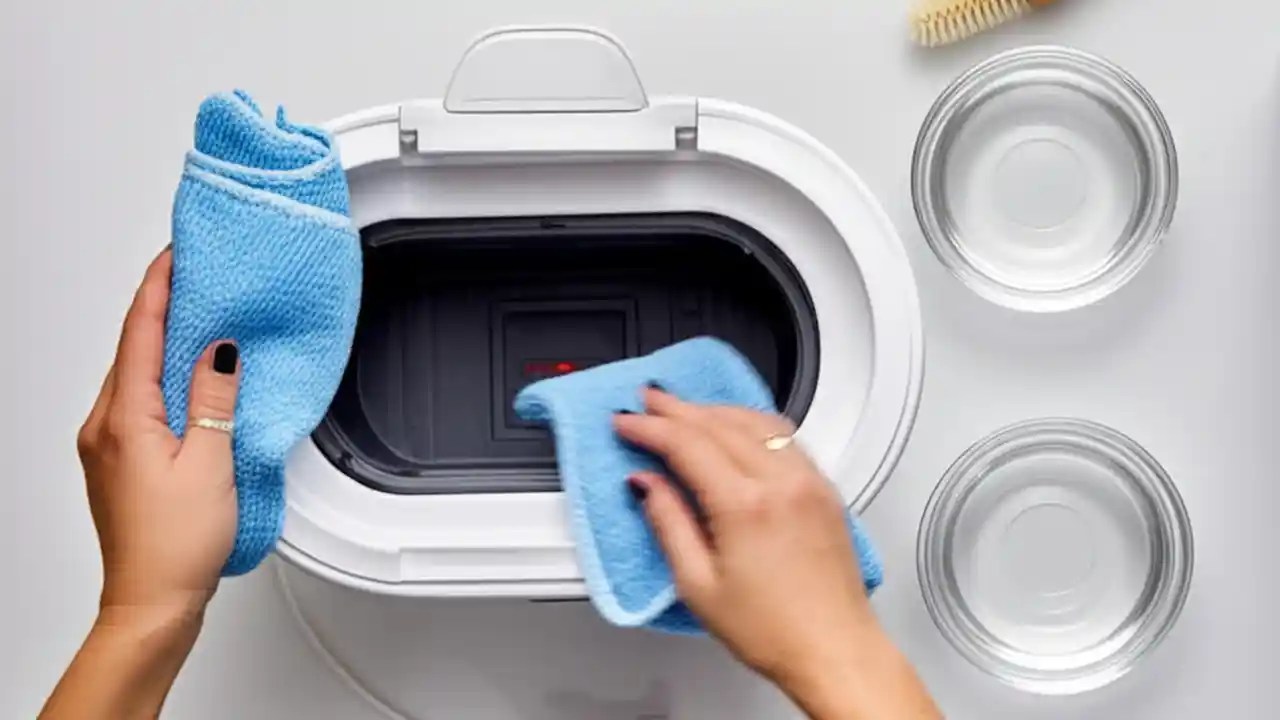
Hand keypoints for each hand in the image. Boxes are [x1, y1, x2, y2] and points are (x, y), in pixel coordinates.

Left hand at [43, 248, 242, 718]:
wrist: (152, 602)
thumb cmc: (176, 545)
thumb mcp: (209, 463)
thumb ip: (214, 399)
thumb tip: (219, 349)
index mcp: (123, 419)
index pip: (139, 332)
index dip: (160, 287)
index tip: (177, 255)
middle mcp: (104, 427)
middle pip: (132, 348)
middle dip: (163, 307)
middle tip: (196, 276)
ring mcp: (107, 445)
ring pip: (135, 374)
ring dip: (164, 342)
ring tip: (200, 319)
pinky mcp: (119, 462)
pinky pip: (138, 400)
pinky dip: (162, 376)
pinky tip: (188, 379)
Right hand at [614, 388, 938, 719]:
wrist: (835, 650)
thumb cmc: (771, 630)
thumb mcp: (698, 585)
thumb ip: (668, 523)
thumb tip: (647, 483)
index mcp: (745, 505)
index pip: (687, 444)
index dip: (650, 428)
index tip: (624, 422)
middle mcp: (782, 482)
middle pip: (719, 423)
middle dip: (676, 409)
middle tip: (645, 401)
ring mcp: (808, 481)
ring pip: (755, 421)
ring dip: (713, 409)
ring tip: (683, 408)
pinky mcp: (824, 489)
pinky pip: (783, 435)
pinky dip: (750, 421)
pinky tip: (734, 425)